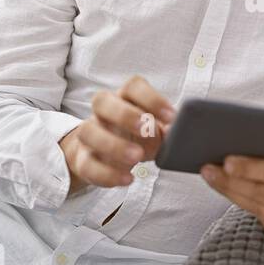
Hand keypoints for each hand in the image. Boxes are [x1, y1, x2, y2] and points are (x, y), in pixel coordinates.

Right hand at [58, 75, 175, 192]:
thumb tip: (181, 133)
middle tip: (147, 130)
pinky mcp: (82, 160)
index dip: (152, 98)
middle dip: (125, 114)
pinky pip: (87, 165)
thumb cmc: (138, 138)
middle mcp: (103, 112)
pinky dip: (107, 174)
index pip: (133, 86)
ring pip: (88, 131)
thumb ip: (168, 130)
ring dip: (114, 144)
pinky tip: (128, 178)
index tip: (172, 117)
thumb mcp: (155, 132)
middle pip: (102, 100)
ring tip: (137, 158)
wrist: (106, 157)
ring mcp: (89, 134)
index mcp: (124, 98)